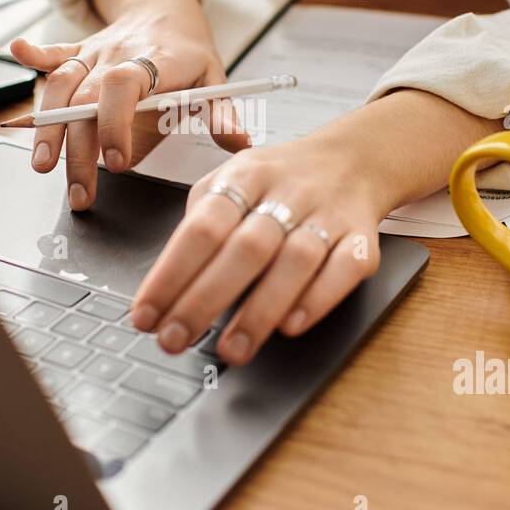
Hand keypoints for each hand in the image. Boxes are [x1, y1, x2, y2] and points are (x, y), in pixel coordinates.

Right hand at [10, 0, 249, 209]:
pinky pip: (54, 53)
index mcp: (152, 61)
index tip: (118, 163)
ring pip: (61, 85)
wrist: (167, 11)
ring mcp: (93, 54)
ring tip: (42, 165)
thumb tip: (239, 143)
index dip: (115, 123)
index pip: (124, 88)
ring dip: (47, 124)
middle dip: (77, 150)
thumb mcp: (215, 80)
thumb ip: (223, 113)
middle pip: (85, 100)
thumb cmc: (189, 54)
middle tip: (79, 193)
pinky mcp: (78, 53)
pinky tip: (16, 52)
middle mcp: (116, 56)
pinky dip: (33, 54)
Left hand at [130, 123, 384, 365]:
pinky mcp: (362, 238)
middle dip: (204, 300)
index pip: (202, 227)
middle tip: (175, 340)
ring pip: (296, 261)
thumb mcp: (232, 181)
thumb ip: (201, 222)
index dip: (170, 274)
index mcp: (245, 176)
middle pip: (245, 248)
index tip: (146, 316)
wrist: (353, 159)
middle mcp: (287, 192)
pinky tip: (291, 326)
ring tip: (231, 350)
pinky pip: (345, 268)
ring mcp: (328, 215)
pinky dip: (318, 299)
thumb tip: (166, 284)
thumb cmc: (279, 183)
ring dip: (259, 311)